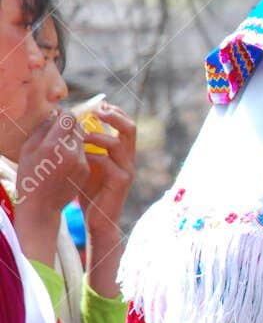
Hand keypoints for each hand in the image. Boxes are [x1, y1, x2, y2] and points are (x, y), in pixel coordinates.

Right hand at [12, 111, 87, 260]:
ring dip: (73, 139)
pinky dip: (76, 153)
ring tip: (59, 149)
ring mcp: (81, 163)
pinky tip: (64, 162)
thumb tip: (56, 114)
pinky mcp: (86, 170)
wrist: (41, 205)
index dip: (64, 115)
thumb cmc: (29, 174)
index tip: (58, 117)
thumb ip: (43, 129)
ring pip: (82, 140)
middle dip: (70, 126)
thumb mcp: (28, 148)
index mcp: (53, 145)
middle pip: (79, 127)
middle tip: (59, 131)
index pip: (69, 118)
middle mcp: (71, 153)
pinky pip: (84, 153)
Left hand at [78, 103, 136, 237]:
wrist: (97, 218)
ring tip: (79, 136)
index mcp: (122, 152)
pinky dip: (92, 156)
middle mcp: (128, 158)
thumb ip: (85, 145)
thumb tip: (71, 124)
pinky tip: (80, 158)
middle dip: (113, 116)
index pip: (125, 123)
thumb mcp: (86, 162)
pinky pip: (107, 161)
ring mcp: (127, 170)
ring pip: (118, 143)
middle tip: (95, 111)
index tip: (97, 105)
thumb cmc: (89, 190)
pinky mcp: (121, 182)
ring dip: (96, 135)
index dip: (114, 111)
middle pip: (130, 128)